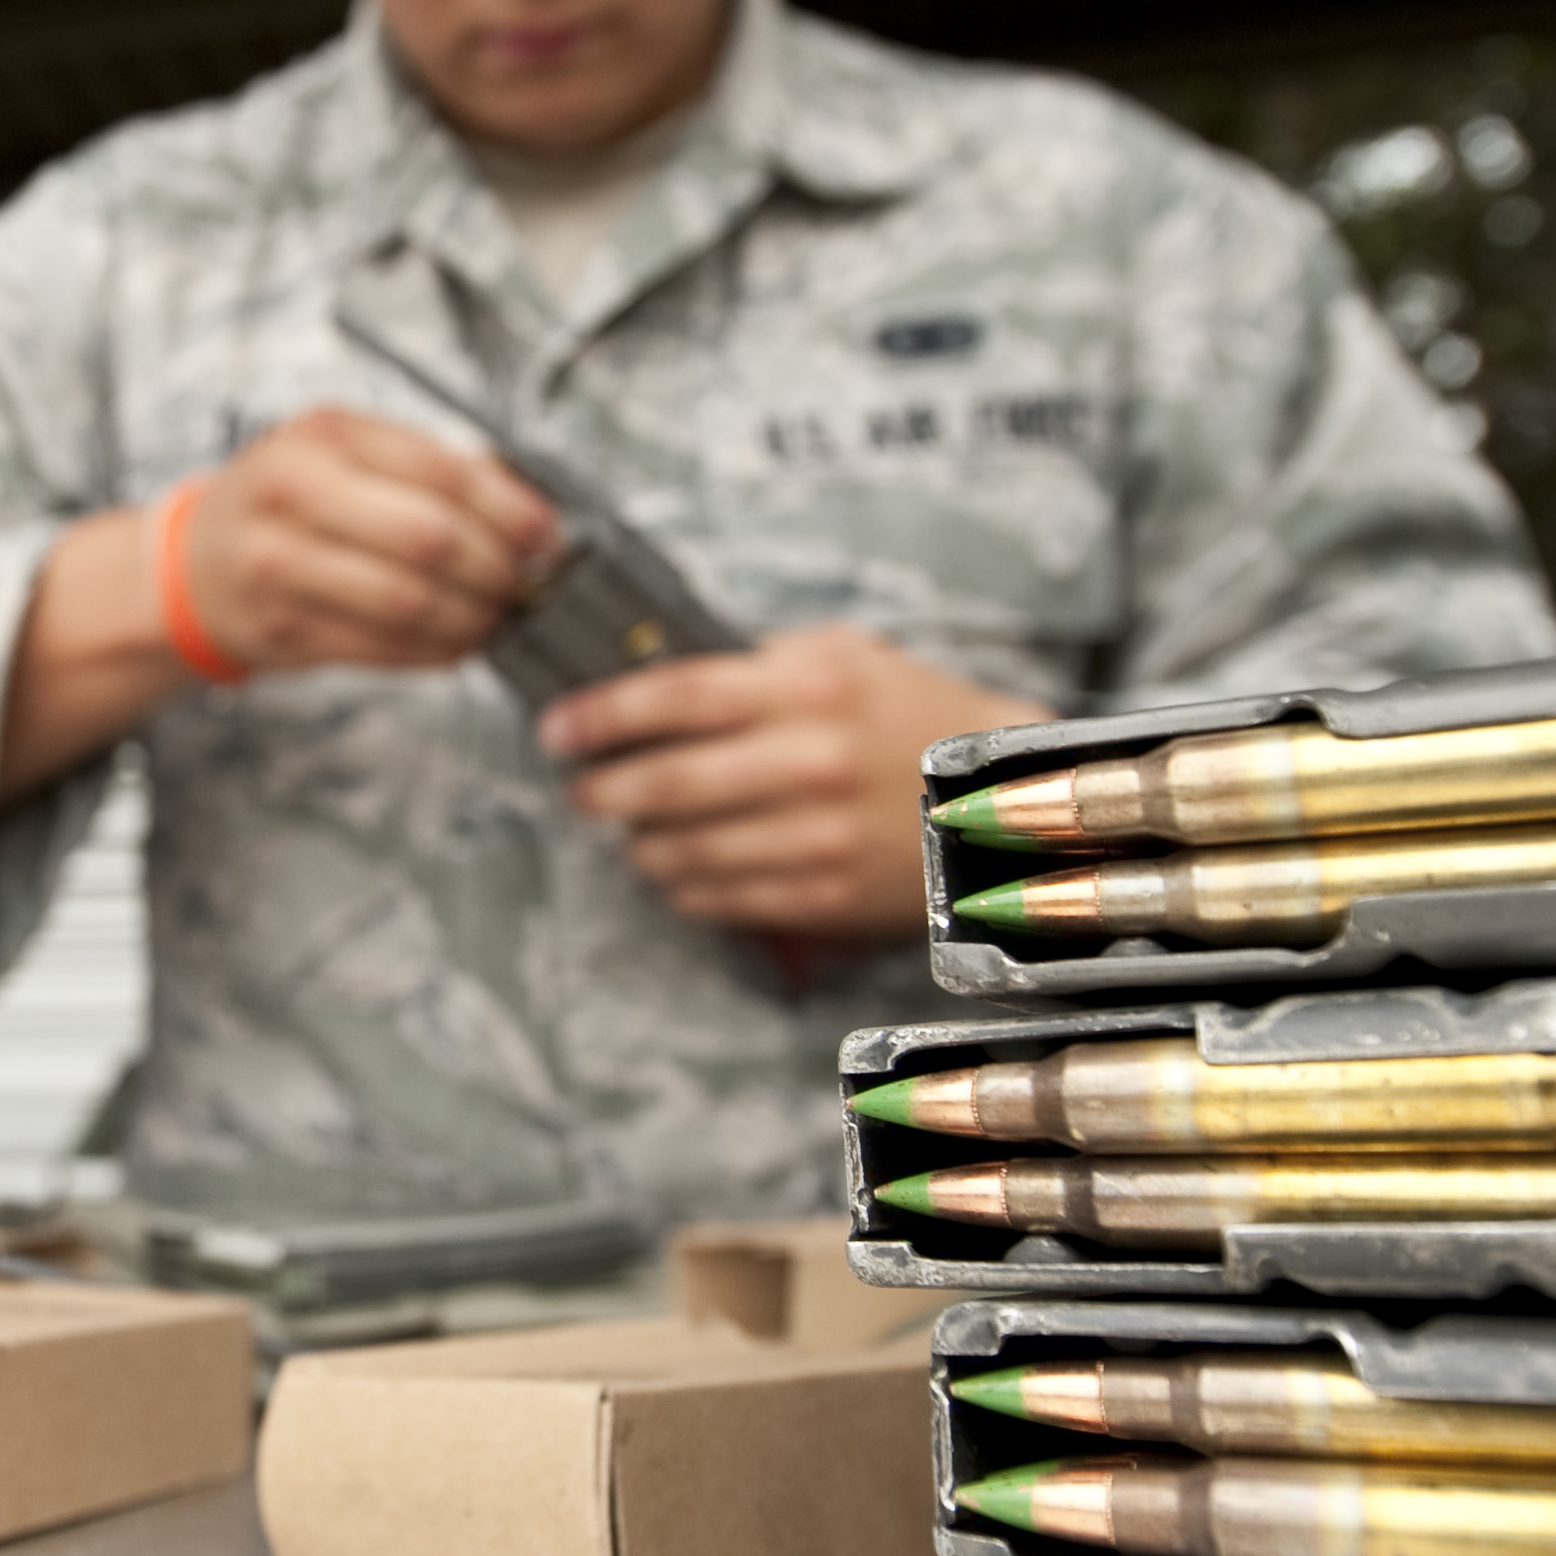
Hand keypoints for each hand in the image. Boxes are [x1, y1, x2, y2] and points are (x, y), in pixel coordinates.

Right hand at [175, 406, 557, 676]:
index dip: (510, 510)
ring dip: (471, 619)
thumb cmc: (286, 503)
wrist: (194, 562)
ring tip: (494, 616)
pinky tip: (454, 642)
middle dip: (496, 570)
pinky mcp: (282, 629)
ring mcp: (280, 565)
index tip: (545, 537)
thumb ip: (424, 468)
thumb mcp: (342, 453)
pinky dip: (436, 652)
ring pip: (410, 603)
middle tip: (523, 583)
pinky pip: (383, 648)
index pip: (441, 472)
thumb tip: (524, 510)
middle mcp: (294, 494)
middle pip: (430, 540)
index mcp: (323, 437)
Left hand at [539, 624, 1054, 939]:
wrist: (998, 791)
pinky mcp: (830, 895)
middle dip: (604, 789)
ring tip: (631, 832)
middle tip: (582, 790)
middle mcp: (813, 760)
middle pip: (667, 783)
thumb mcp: (841, 657)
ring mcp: (822, 835)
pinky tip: (678, 870)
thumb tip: (649, 676)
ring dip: (641, 845)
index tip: (557, 728)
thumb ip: (753, 665)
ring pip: (687, 851)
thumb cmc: (905, 714)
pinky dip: (685, 887)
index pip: (676, 695)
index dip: (601, 714)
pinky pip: (725, 898)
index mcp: (810, 686)